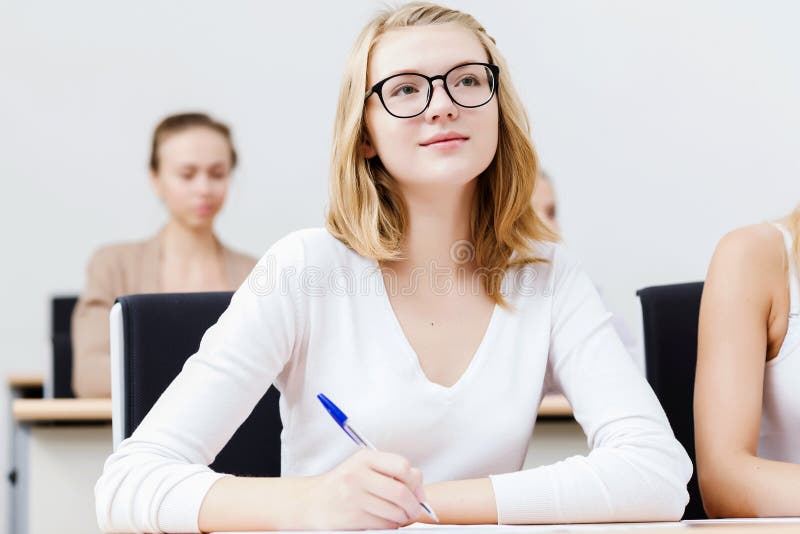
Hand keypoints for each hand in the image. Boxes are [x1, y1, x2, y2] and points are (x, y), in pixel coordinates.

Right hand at [298, 449, 425, 529]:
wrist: (312, 502)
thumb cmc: (343, 484)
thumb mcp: (364, 468)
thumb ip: (392, 471)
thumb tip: (420, 490)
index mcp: (364, 458)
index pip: (402, 466)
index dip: (415, 482)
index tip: (416, 491)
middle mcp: (357, 475)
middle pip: (401, 492)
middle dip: (413, 505)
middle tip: (413, 510)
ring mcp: (353, 497)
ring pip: (394, 512)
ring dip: (402, 518)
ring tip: (398, 516)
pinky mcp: (351, 517)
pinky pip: (383, 525)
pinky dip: (390, 526)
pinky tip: (384, 521)